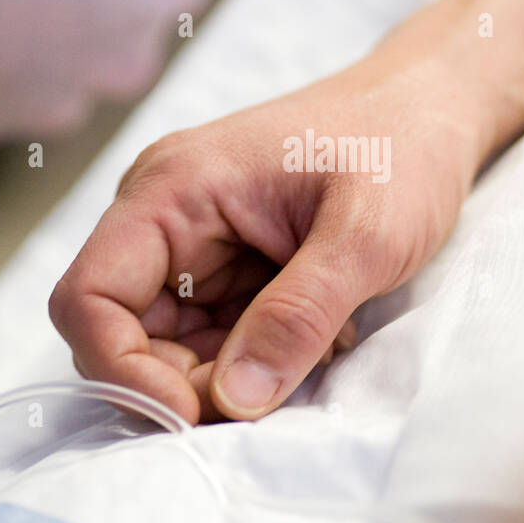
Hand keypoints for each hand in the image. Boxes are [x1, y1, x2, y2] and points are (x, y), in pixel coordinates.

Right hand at [49, 30, 501, 425]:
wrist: (434, 110)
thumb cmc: (403, 147)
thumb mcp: (367, 235)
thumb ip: (298, 316)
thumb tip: (232, 400)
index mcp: (172, 190)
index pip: (89, 297)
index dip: (124, 369)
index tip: (194, 412)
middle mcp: (165, 217)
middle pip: (123, 334)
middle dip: (184, 383)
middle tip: (270, 400)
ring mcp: (194, 245)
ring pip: (170, 348)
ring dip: (227, 377)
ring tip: (311, 355)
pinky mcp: (227, 269)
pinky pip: (214, 338)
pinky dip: (254, 360)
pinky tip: (316, 340)